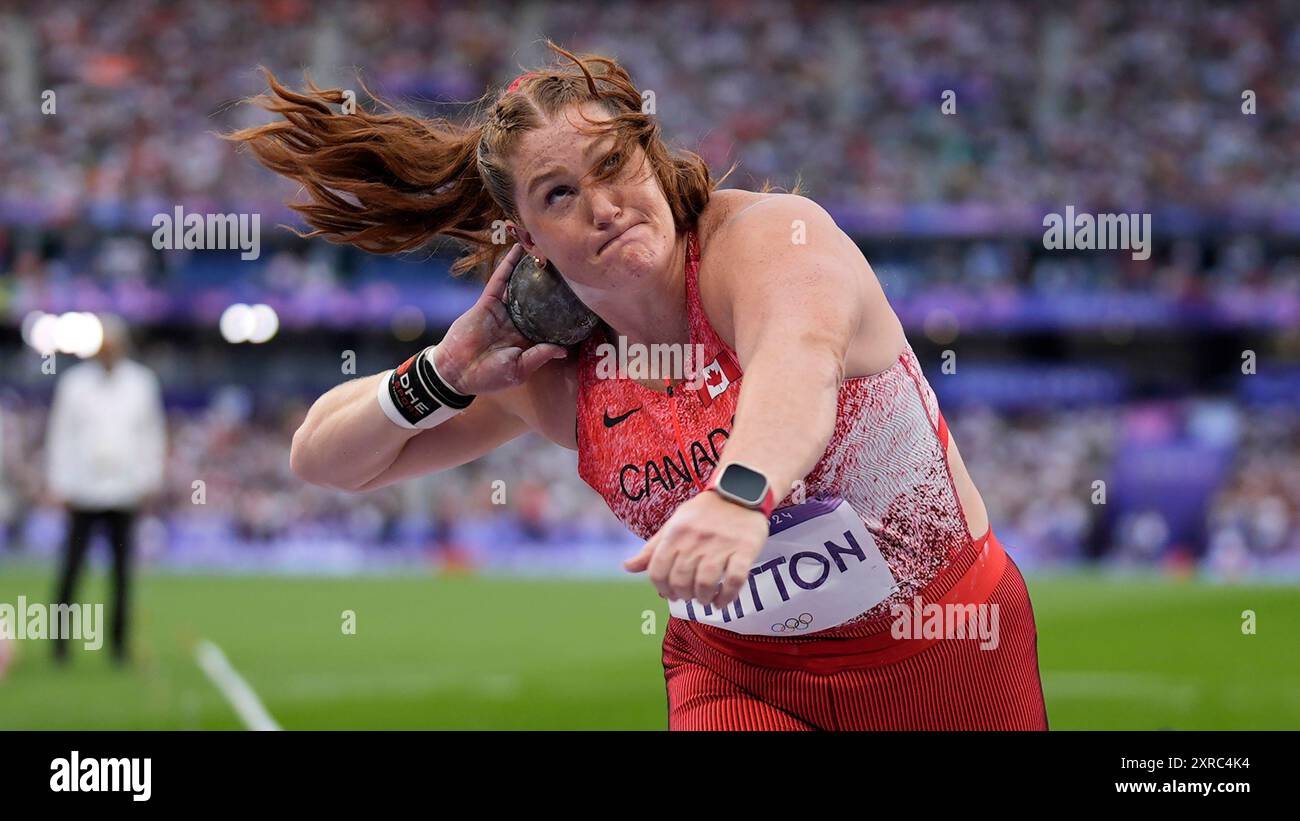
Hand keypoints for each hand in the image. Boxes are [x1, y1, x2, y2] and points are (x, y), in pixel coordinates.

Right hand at [432, 243, 568, 393]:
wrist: (458, 372)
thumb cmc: (490, 376)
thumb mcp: (520, 369)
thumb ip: (540, 355)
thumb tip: (564, 350)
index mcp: (527, 339)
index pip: (548, 321)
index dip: (560, 310)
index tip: (577, 298)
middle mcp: (517, 322)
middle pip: (536, 299)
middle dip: (549, 285)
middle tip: (565, 268)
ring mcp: (502, 311)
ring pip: (519, 286)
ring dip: (529, 269)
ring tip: (543, 251)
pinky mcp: (487, 303)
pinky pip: (499, 282)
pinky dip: (508, 266)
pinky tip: (517, 251)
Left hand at [624, 489, 769, 609]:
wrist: (739, 491)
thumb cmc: (703, 513)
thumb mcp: (674, 525)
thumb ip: (652, 549)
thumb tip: (628, 567)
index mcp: (675, 534)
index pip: (657, 572)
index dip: (661, 588)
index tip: (669, 593)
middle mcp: (695, 540)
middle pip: (681, 581)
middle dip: (683, 596)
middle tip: (689, 596)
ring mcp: (721, 546)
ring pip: (705, 583)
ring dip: (703, 598)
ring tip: (706, 599)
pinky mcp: (744, 549)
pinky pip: (734, 580)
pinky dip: (727, 596)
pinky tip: (723, 601)